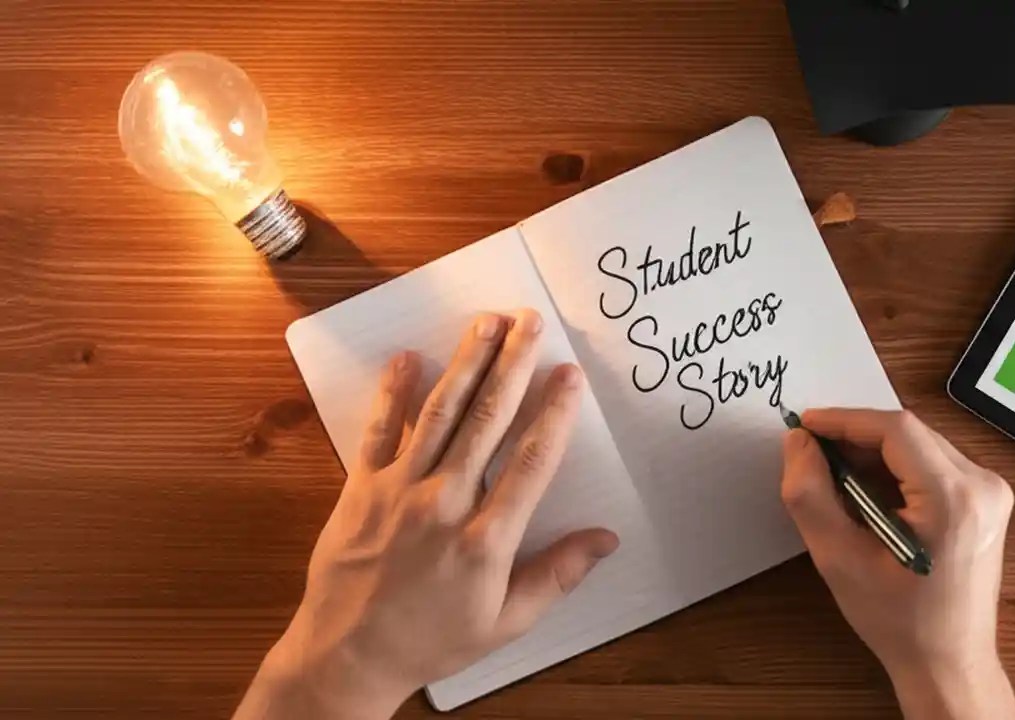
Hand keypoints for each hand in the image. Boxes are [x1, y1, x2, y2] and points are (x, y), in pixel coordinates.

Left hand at [235, 310, 618, 719]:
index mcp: (485, 540)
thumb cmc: (432, 641)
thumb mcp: (505, 622)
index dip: (553, 413)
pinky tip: (408, 357)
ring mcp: (398, 491)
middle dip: (512, 365)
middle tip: (530, 321)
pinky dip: (392, 392)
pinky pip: (379, 430)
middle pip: (486, 420)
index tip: (569, 374)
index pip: (529, 462)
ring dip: (464, 363)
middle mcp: (443, 504)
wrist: (348, 654)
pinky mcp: (360, 488)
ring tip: (486, 322)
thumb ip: (556, 576)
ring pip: (439, 414)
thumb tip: (606, 539)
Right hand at [781, 408, 1014, 719]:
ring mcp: (992, 492)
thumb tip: (798, 442)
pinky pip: (934, 463)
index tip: (805, 426)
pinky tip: (868, 489)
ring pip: (922, 445)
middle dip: (857, 436)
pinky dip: (897, 467)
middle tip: (813, 453)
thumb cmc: (897, 621)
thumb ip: (810, 495)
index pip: (896, 430)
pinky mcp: (988, 500)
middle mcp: (983, 486)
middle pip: (910, 434)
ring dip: (876, 451)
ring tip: (836, 473)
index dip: (845, 420)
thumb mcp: (839, 559)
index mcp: (954, 499)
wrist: (949, 663)